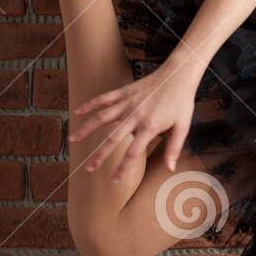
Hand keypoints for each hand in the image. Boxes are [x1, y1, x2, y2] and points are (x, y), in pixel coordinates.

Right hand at [69, 66, 195, 181]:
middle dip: (100, 156)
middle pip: (113, 139)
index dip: (123, 169)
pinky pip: (104, 99)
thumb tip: (170, 169)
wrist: (178, 74)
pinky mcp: (124, 92)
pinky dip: (90, 104)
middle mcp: (135, 116)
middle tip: (89, 169)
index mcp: (150, 127)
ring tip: (72, 140)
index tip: (114, 181)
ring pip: (102, 118)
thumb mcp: (182, 126)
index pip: (133, 153)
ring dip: (86, 129)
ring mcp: (127, 103)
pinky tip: (78, 111)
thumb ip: (174, 148)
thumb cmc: (182, 102)